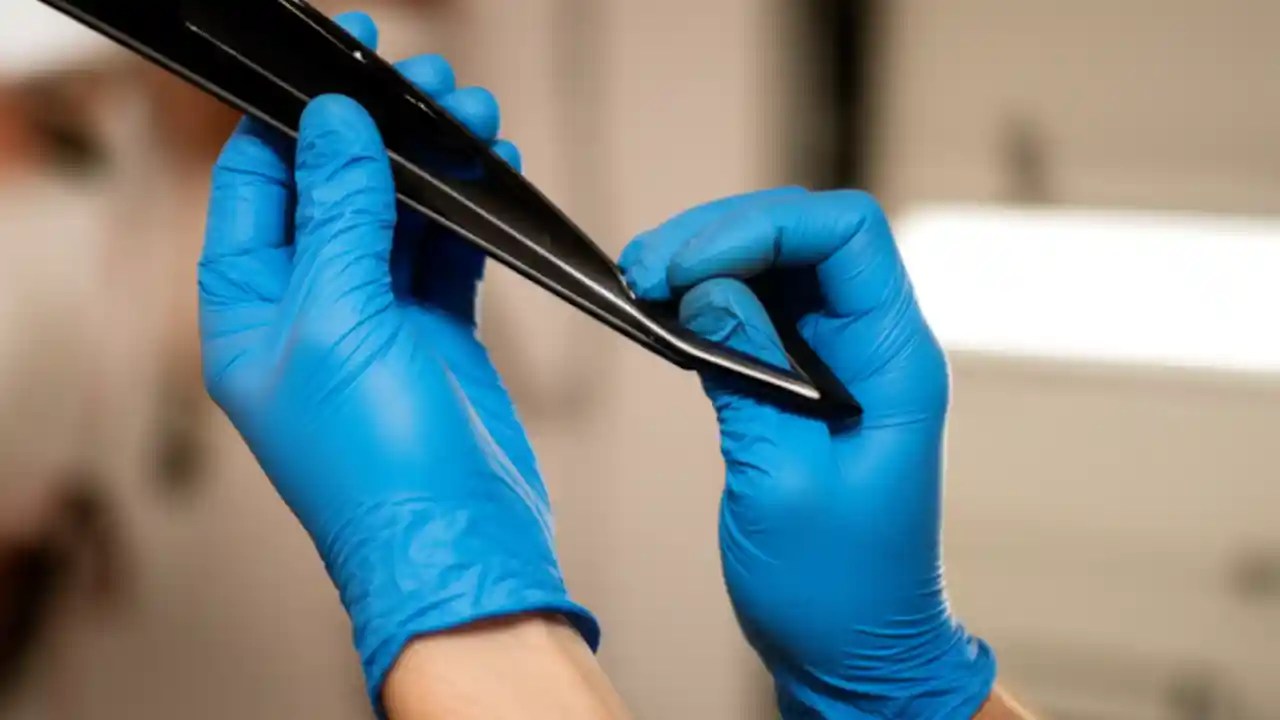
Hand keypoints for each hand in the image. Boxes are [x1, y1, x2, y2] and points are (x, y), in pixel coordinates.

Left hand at [198, 13, 595, 710]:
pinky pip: (444, 255)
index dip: (290, 122)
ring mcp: (374, 324)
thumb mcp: (339, 321)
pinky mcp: (434, 336)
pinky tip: (489, 177)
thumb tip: (335, 124)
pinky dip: (466, 215)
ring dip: (429, 165)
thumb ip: (339, 215)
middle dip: (374, 130)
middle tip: (420, 77)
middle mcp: (306, 312)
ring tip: (470, 114)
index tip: (334, 67)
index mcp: (248, 311)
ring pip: (395, 217)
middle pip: (331, 191)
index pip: (254, 185)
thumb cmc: (377, 466)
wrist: (461, 542)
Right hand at [619, 188, 995, 717]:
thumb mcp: (782, 483)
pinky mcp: (798, 383)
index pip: (848, 235)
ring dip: (704, 262)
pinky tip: (661, 313)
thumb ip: (746, 376)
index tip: (692, 262)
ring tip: (641, 283)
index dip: (766, 227)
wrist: (851, 649)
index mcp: (896, 362)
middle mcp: (871, 347)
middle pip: (804, 237)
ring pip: (773, 268)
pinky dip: (703, 303)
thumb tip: (707, 290)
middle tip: (647, 269)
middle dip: (720, 236)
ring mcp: (834, 362)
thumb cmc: (838, 587)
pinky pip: (753, 315)